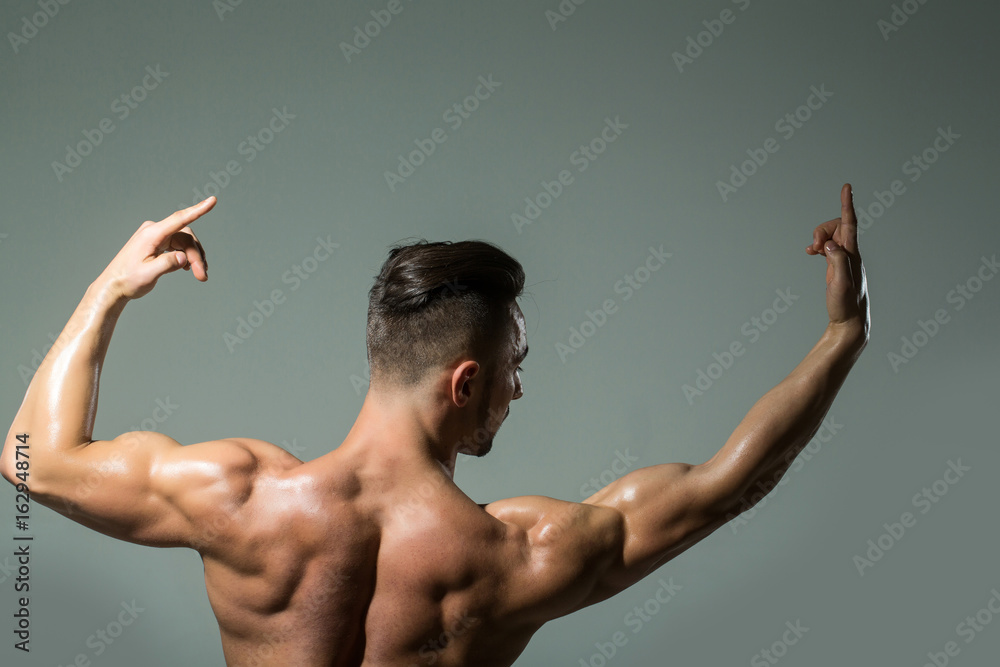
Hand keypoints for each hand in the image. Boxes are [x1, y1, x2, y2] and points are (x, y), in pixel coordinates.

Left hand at [99, 197, 214, 299]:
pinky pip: (178, 245)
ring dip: (194, 257)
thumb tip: (184, 257)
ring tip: (199, 275)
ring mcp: (155, 236)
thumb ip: (167, 264)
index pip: (179, 219)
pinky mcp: (157, 243)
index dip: (198, 210)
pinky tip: (188, 268)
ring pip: (184, 242)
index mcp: (151, 234)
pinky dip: (186, 256)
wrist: (113, 286)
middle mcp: (154, 231)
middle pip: (186, 237)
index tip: (212, 201)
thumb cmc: (128, 280)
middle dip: (197, 255)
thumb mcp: (148, 274)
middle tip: (203, 276)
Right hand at [806, 184, 869, 342]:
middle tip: (813, 246)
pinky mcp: (837, 265)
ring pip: (832, 235)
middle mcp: (851, 254)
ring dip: (819, 237)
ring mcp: (844, 259)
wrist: (850, 321)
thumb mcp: (840, 285)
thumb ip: (837, 262)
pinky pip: (828, 245)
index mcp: (852, 256)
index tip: (847, 187)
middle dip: (822, 229)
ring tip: (811, 251)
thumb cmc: (846, 305)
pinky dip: (818, 244)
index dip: (847, 205)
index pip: (850, 224)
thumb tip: (831, 244)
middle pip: (837, 226)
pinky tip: (810, 252)